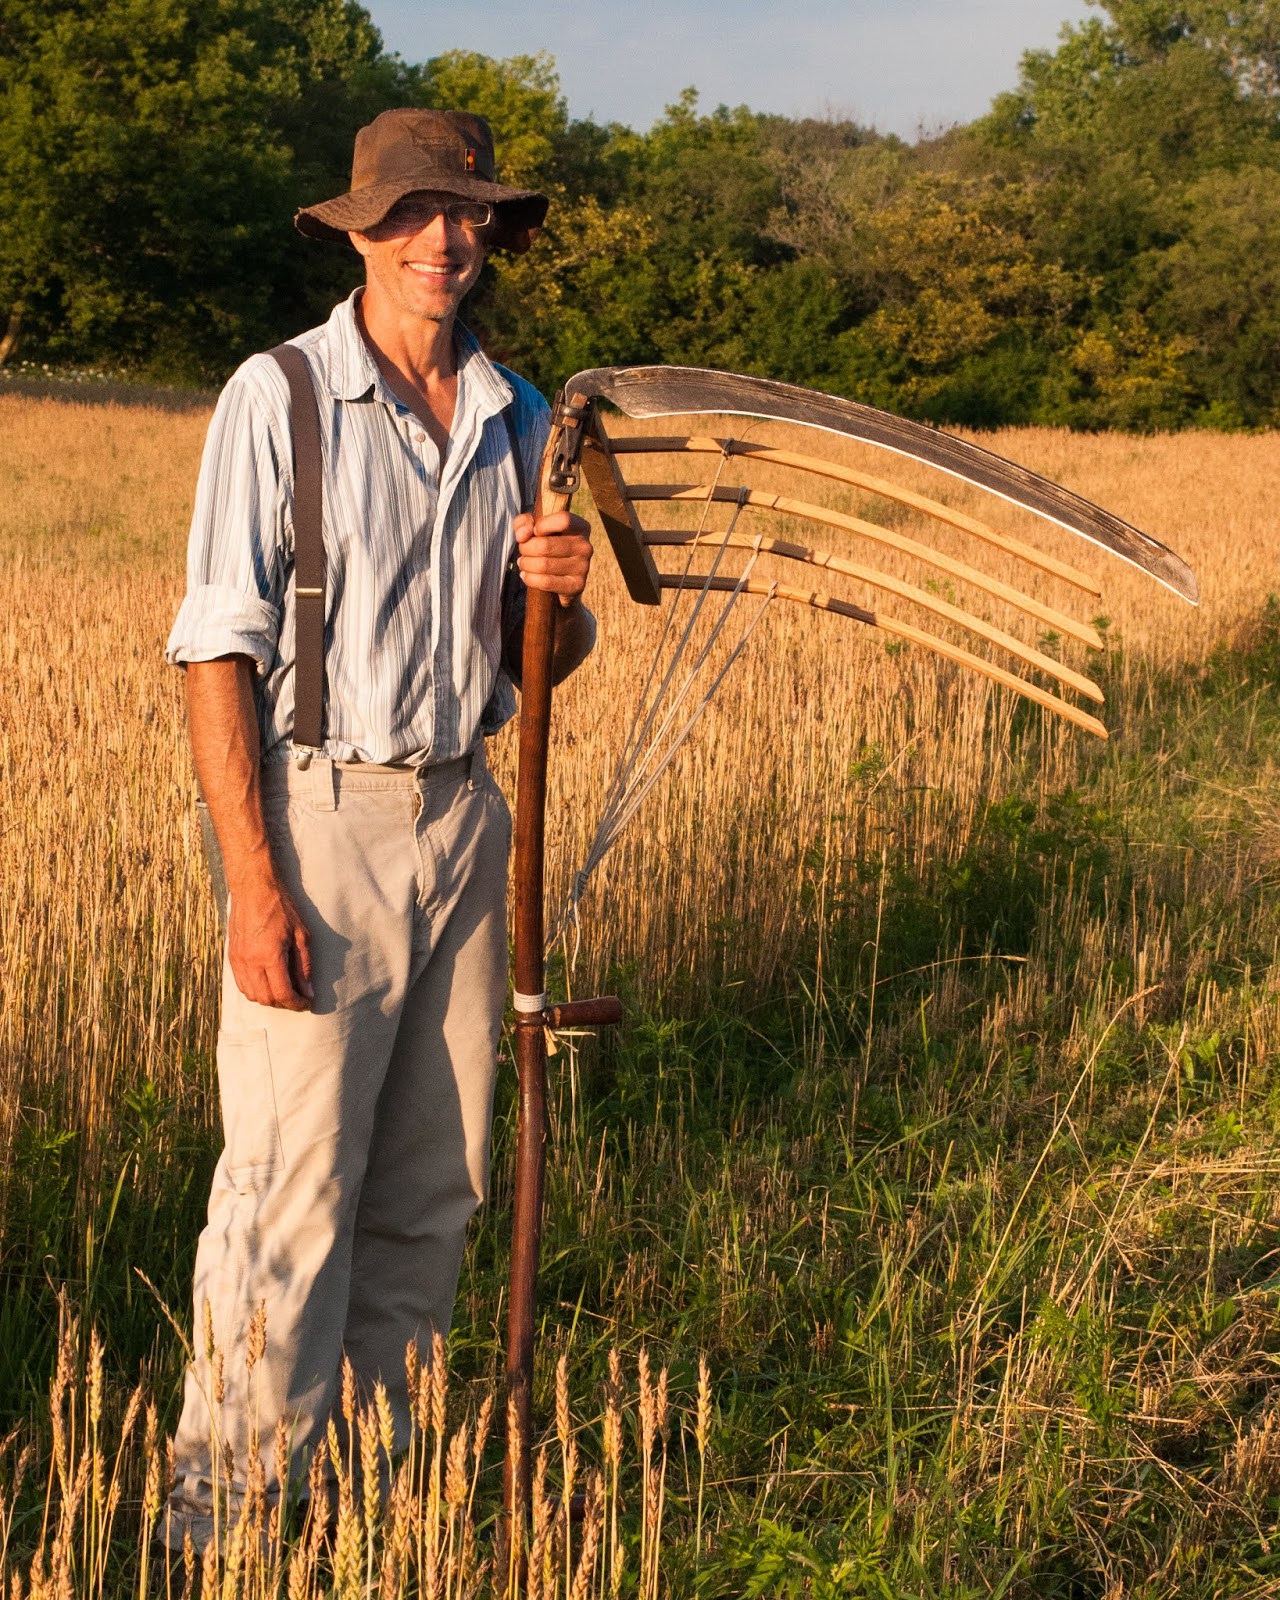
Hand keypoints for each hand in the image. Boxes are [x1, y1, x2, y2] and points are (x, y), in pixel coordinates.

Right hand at [227, 876, 313, 1010]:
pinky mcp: (232, 955)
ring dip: (268, 998)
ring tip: (284, 990)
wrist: (253, 888)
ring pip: (251, 994)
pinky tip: (267, 982)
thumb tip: (308, 991)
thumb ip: (304, 966)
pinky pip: (241, 984)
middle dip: (284, 1003)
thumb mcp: (302, 935)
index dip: (297, 1004)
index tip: (307, 1003)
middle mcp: (250, 962)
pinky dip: (255, 990)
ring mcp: (238, 960)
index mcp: (269, 956)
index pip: (282, 993)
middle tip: (298, 997)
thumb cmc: (281, 907)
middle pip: (266, 998)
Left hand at [514, 510, 592, 606]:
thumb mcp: (534, 528)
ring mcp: (583, 567)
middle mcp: (585, 546)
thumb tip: (523, 535)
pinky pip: (546, 582)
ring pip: (544, 565)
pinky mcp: (577, 585)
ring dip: (526, 564)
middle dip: (526, 548)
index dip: (542, 525)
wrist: (559, 578)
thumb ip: (525, 522)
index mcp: (580, 527)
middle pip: (546, 545)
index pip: (563, 520)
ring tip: (523, 563)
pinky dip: (530, 579)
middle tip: (523, 551)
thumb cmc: (546, 546)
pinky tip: (526, 575)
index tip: (534, 532)